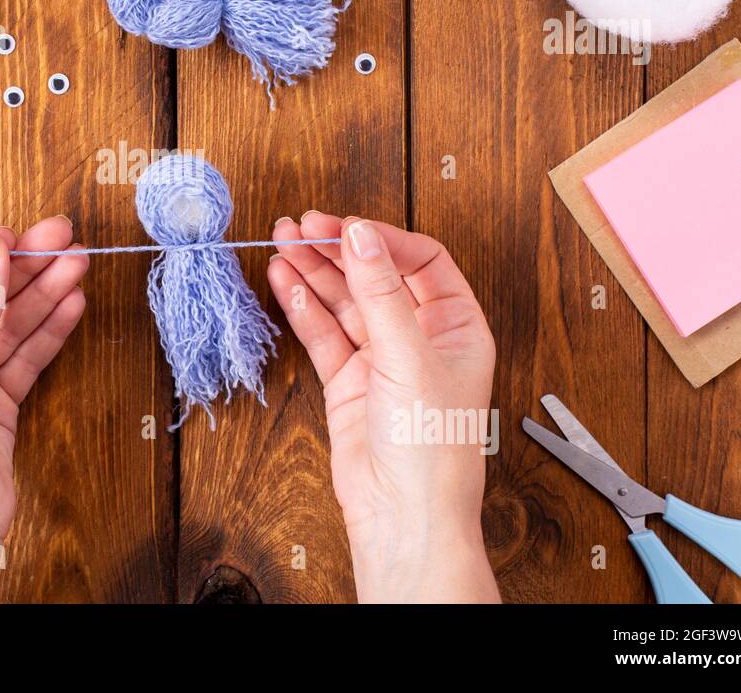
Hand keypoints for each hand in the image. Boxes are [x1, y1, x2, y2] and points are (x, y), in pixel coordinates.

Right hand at [267, 212, 498, 602]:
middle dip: (338, 250)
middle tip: (300, 226)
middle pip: (376, 276)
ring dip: (314, 272)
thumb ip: (380, 292)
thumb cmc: (431, 446)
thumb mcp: (408, 357)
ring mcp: (382, 358)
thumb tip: (360, 236)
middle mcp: (421, 337)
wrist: (402, 514)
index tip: (343, 226)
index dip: (381, 239)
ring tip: (282, 243)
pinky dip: (302, 306)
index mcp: (458, 326)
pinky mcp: (349, 381)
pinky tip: (284, 280)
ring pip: (344, 301)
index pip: (421, 261)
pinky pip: (324, 332)